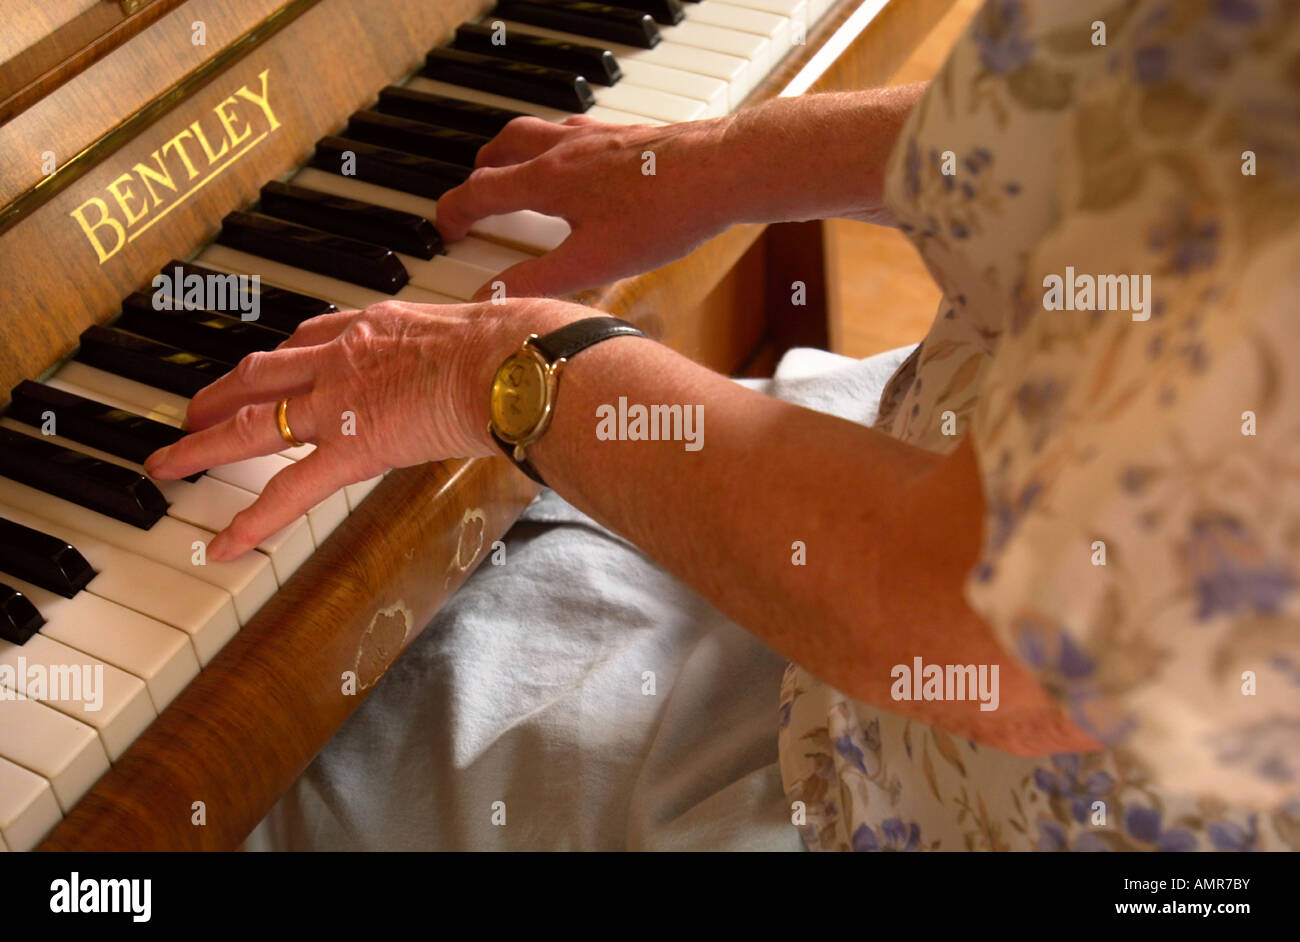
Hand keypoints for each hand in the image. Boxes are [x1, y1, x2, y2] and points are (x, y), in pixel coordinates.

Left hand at [144, 297, 585, 559]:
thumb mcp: (480, 329)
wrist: (511, 360)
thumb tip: (511, 352)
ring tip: (169, 464)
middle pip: (260, 375)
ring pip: (250, 424)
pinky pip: (288, 490)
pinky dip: (250, 521)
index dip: (283, 357)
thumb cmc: (514, 345)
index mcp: (375, 326)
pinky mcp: (350, 448)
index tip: (268, 368)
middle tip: (191, 412)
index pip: (311, 336)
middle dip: (218, 393)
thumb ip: (471, 344)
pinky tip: (222, 545)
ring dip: (202, 445)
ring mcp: (339, 402)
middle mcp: (342, 356)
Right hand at [436, 114, 743, 298]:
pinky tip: (581, 169)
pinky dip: (556, 148)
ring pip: (535, 132)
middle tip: (475, 201)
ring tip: (516, 178)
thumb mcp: (593, 262)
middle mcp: (564, 148)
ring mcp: (595, 136)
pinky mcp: (625, 135)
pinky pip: (573, 132)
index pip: (478, 189)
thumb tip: (492, 299)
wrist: (722, 172)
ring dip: (513, 154)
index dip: (453, 213)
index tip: (446, 231)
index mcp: (546, 179)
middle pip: (500, 149)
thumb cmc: (663, 214)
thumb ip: (538, 281)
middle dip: (478, 176)